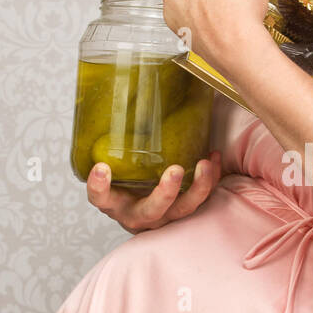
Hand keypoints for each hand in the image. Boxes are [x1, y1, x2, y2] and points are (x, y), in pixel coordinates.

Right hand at [86, 151, 222, 232]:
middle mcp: (139, 213)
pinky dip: (211, 179)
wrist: (139, 202)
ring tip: (205, 164)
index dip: (99, 186)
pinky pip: (202, 198)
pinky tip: (214, 158)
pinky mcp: (184, 209)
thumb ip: (111, 145)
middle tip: (175, 171)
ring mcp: (164, 215)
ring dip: (198, 188)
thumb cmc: (124, 180)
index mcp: (114, 203)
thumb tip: (112, 96)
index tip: (102, 168)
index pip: (100, 197)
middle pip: (152, 210)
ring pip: (183, 209)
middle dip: (165, 193)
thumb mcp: (113, 167)